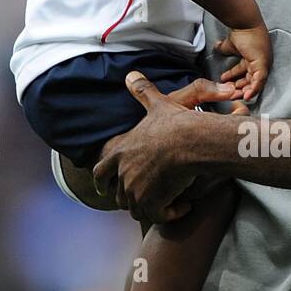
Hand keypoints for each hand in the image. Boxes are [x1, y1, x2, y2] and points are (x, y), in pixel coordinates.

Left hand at [92, 74, 247, 221]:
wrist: (190, 142)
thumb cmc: (175, 123)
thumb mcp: (157, 105)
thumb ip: (143, 93)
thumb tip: (131, 75)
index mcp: (120, 152)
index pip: (100, 172)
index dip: (101, 182)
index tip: (103, 189)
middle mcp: (123, 173)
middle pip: (119, 196)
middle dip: (132, 198)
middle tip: (150, 197)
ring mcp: (135, 190)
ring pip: (137, 209)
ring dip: (152, 207)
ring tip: (170, 202)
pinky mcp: (152, 203)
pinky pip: (158, 216)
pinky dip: (170, 213)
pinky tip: (184, 206)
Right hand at [214, 22, 271, 100]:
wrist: (244, 23)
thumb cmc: (241, 31)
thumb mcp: (230, 45)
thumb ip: (224, 48)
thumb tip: (216, 47)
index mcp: (253, 59)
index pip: (244, 75)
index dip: (234, 81)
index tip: (225, 85)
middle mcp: (260, 63)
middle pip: (250, 82)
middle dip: (238, 89)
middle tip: (229, 93)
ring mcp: (263, 64)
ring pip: (255, 84)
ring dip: (244, 91)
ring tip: (234, 96)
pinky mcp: (263, 65)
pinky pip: (259, 81)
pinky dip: (253, 90)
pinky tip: (246, 96)